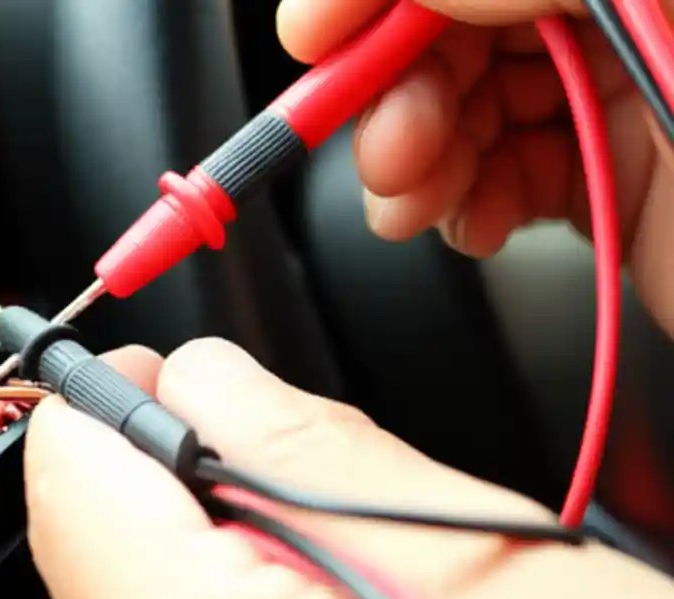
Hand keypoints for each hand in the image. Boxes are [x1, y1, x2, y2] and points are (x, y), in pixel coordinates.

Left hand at [25, 339, 673, 598]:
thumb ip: (303, 447)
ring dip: (187, 563)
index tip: (157, 374)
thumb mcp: (474, 551)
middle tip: (245, 442)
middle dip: (155, 483)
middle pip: (83, 561)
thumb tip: (205, 381)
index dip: (106, 404)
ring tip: (305, 554)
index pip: (72, 486)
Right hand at [277, 0, 673, 335]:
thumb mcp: (656, 36)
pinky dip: (460, 206)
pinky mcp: (599, 172)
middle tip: (385, 155)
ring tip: (417, 206)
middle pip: (446, 35)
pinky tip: (478, 225)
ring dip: (413, 164)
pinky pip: (492, 173)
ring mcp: (604, 97)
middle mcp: (608, 23)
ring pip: (456, 108)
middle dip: (393, 98)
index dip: (372, 0)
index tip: (312, 37)